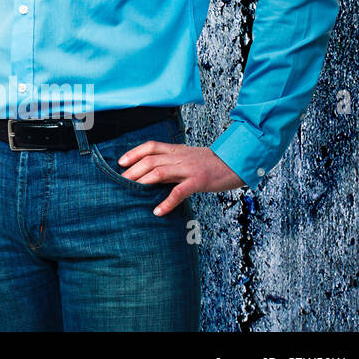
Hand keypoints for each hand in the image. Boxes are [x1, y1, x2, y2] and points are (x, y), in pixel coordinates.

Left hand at [115, 141, 247, 214]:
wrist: (237, 162)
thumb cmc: (213, 163)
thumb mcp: (191, 157)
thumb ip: (174, 161)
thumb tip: (155, 172)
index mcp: (177, 150)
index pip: (150, 146)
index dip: (133, 153)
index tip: (120, 162)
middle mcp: (180, 157)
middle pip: (150, 160)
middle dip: (132, 170)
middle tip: (120, 181)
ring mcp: (189, 169)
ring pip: (159, 173)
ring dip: (142, 182)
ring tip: (130, 192)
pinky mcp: (199, 181)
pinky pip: (179, 192)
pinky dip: (166, 202)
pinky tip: (158, 211)